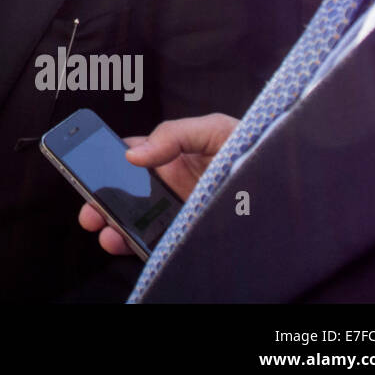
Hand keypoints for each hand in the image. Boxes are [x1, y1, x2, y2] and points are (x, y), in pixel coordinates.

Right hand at [77, 114, 238, 254]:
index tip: (85, 165)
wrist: (289, 188)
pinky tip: (126, 243)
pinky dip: (136, 245)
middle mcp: (170, 184)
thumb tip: (133, 153)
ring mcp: (178, 212)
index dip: (105, 160)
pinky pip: (157, 242)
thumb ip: (174, 134)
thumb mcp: (213, 129)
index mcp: (171, 154)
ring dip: (114, 224)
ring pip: (136, 220)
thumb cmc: (253, 148)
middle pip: (125, 192)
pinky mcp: (189, 235)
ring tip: (104, 229)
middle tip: (89, 208)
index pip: (129, 155)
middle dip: (101, 198)